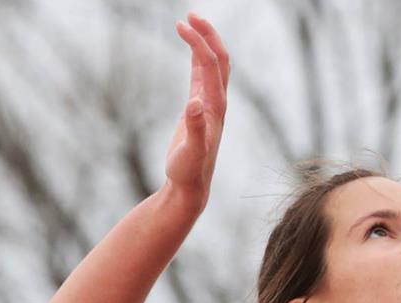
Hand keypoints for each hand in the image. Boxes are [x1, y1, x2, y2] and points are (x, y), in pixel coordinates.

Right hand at [163, 12, 229, 209]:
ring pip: (212, 67)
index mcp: (216, 108)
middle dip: (208, 35)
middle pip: (219, 61)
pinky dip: (197, 59)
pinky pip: (202, 78)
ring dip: (204, 44)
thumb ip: (194, 129)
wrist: (191, 187)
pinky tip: (191, 48)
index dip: (199, 43)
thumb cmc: (189, 172)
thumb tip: (195, 103)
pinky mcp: (200, 110)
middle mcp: (217, 103)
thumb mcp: (191, 152)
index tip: (181, 25)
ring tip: (189, 23)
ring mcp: (209, 106)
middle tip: (191, 14)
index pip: (211, 66)